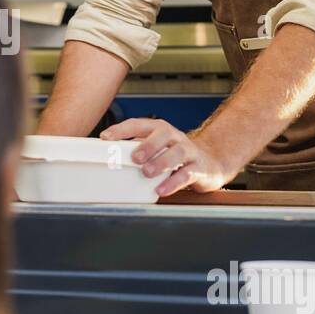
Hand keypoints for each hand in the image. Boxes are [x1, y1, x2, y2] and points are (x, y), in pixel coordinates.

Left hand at [100, 118, 236, 196]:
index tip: (105, 138)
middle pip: (162, 134)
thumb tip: (104, 157)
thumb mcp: (156, 148)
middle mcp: (174, 137)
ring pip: (177, 153)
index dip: (122, 129)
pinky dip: (173, 182)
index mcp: (159, 129)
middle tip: (135, 157)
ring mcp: (188, 151)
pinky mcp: (199, 168)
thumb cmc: (174, 155)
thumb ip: (135, 149)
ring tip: (147, 173)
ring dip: (161, 162)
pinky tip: (161, 189)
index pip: (139, 124)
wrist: (210, 163)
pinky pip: (187, 174)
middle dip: (148, 145)